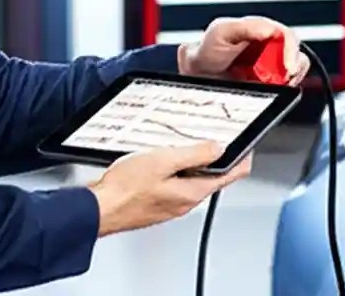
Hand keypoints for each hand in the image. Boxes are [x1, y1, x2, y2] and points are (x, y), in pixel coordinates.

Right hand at [87, 141, 252, 236]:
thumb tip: (218, 148)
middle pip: (213, 176)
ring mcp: (170, 204)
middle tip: (214, 136)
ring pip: (192, 179)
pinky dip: (175, 168)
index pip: (232, 175)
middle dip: (216, 156)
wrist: (98, 208)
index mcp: (193, 192)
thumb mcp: (164, 160)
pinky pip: (174, 183)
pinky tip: (161, 158)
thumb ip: (195, 154)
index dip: (242, 156)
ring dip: (193, 161)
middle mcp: (185, 201)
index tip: (246, 143)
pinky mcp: (156, 202)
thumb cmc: (125, 189)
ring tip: (184, 142)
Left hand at [177, 16, 310, 85]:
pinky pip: (286, 84)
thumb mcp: (220, 32)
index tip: (288, 67)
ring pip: (295, 69)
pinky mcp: (269, 81)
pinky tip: (272, 88)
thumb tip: (270, 30)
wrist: (195, 74)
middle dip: (292, 67)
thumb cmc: (205, 50)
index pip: (287, 35)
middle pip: (296, 53)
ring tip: (274, 84)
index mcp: (260, 28)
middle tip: (281, 79)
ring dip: (290, 78)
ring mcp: (270, 63)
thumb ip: (245, 27)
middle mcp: (269, 44)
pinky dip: (285, 88)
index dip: (291, 50)